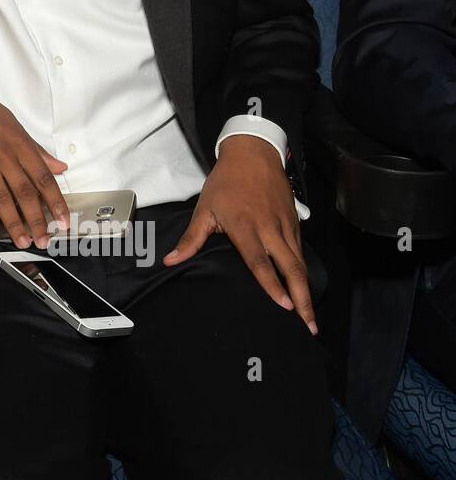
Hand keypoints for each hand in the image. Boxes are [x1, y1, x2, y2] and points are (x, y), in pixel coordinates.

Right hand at [0, 70, 69, 247]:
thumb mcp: (14, 124)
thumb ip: (36, 149)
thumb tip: (59, 167)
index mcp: (20, 144)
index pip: (43, 177)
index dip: (55, 201)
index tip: (64, 220)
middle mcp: (4, 155)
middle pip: (24, 192)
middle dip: (37, 219)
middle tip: (44, 239)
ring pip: (1, 198)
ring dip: (14, 223)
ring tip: (23, 241)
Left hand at [165, 135, 316, 333]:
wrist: (253, 153)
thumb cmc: (225, 182)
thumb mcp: (204, 208)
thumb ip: (191, 239)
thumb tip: (171, 260)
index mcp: (246, 227)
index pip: (260, 263)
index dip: (272, 286)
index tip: (283, 307)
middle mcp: (270, 229)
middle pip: (290, 268)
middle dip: (301, 298)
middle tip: (308, 325)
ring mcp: (285, 226)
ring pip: (300, 262)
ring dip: (307, 290)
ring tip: (309, 316)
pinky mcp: (295, 222)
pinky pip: (301, 251)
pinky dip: (305, 272)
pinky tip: (305, 289)